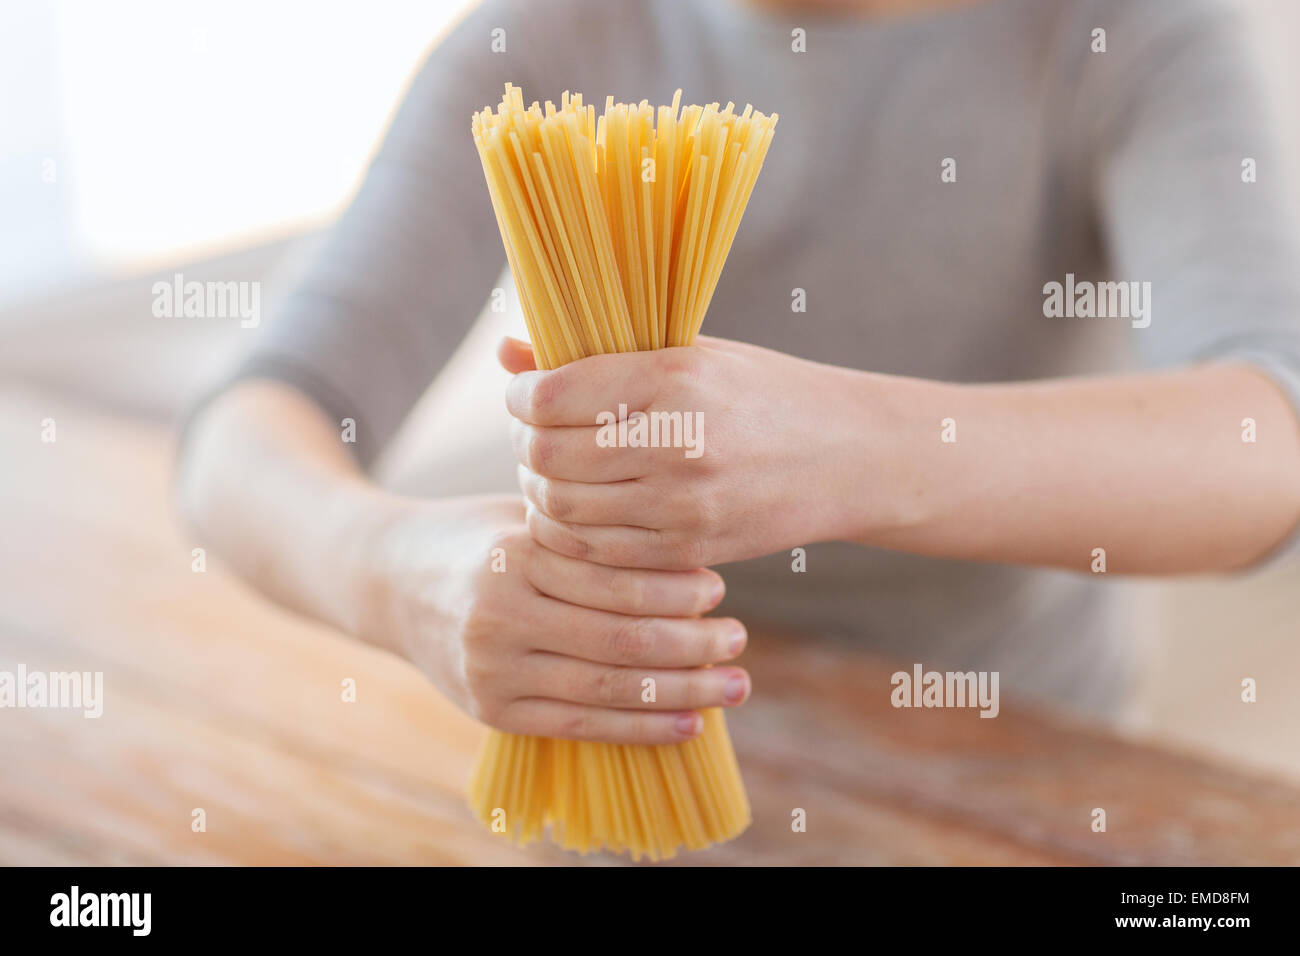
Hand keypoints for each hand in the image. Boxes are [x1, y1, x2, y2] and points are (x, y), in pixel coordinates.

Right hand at [358, 494, 749, 744]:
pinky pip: (580, 725)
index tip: (718, 589)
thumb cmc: (479, 539)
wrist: (389, 581)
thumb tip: (692, 561)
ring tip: (733, 687)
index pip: (614, 581)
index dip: (674, 589)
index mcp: (513, 554)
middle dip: (692, 647)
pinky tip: (687, 724)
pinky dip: (640, 728)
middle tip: (739, 642)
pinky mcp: (490, 711)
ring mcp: (491, 670)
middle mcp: (498, 615)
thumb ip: (591, 539)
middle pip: (619, 640)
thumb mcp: (526, 517)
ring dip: (682, 693)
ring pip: (607, 689)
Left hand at [499, 335, 868, 569]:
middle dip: (522, 444)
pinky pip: (596, 552)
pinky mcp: (690, 548)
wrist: (848, 457)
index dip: (518, 396)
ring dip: (540, 490)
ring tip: (552, 471)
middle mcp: (675, 442)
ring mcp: (683, 504)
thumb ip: (597, 354)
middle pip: (546, 456)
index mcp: (673, 378)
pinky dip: (570, 532)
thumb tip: (506, 349)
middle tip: (531, 434)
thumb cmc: (762, 393)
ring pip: (562, 508)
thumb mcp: (689, 353)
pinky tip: (579, 509)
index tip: (523, 392)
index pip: (549, 396)